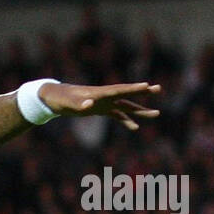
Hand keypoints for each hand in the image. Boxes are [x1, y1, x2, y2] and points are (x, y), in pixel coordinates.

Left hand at [38, 81, 160, 131]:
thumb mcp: (68, 103)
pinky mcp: (101, 109)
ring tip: (156, 114)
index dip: (132, 88)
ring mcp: (104, 103)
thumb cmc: (61, 99)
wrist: (55, 98)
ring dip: (139, 110)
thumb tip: (89, 105)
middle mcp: (104, 96)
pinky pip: (117, 115)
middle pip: (127, 94)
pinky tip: (135, 128)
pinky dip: (126, 120)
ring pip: (126, 106)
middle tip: (158, 89)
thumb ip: (79, 104)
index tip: (147, 85)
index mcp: (99, 93)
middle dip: (142, 93)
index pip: (119, 90)